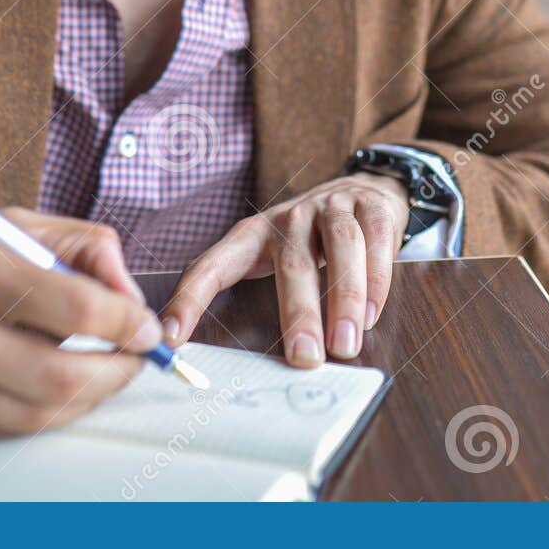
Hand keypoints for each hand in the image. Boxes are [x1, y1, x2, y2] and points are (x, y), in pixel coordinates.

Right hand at [0, 211, 162, 441]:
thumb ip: (77, 244)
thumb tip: (131, 296)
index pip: (75, 309)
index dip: (126, 324)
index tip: (145, 327)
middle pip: (60, 377)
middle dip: (116, 373)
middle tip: (134, 359)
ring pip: (33, 416)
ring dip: (82, 399)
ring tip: (97, 374)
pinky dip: (34, 416)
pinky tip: (43, 390)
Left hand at [160, 173, 408, 367]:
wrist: (364, 190)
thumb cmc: (307, 240)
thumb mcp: (268, 255)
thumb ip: (242, 291)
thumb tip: (200, 347)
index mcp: (251, 235)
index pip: (211, 266)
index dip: (189, 300)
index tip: (171, 338)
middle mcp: (289, 217)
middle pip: (292, 262)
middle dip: (298, 313)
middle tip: (303, 358)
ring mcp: (332, 208)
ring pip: (340, 247)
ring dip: (343, 298)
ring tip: (345, 344)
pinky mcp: (371, 207)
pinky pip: (375, 240)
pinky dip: (376, 279)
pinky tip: (371, 314)